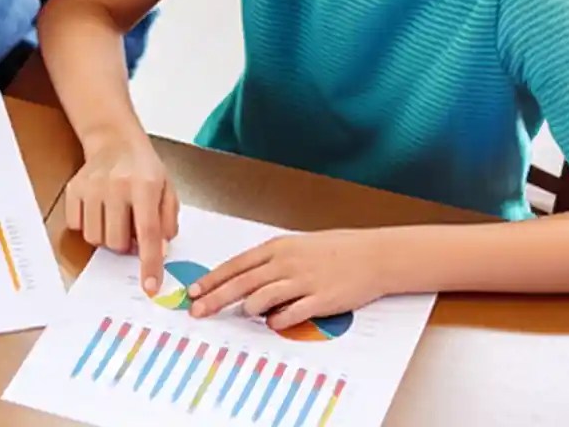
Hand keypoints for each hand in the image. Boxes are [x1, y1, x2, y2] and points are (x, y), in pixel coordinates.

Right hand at [65, 134, 178, 295]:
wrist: (114, 140)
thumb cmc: (144, 168)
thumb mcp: (167, 189)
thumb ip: (167, 221)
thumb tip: (161, 251)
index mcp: (145, 185)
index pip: (149, 233)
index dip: (150, 263)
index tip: (151, 287)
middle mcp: (116, 186)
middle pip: (116, 242)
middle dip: (125, 245)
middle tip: (131, 231)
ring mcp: (91, 187)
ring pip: (94, 238)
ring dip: (106, 237)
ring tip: (115, 219)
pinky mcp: (73, 189)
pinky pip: (76, 226)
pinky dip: (88, 226)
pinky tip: (99, 211)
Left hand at [186, 230, 393, 329]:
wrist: (374, 255)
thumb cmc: (336, 249)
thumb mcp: (297, 246)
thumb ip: (271, 262)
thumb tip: (245, 279)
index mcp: (277, 248)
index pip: (235, 265)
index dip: (212, 280)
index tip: (193, 291)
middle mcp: (286, 263)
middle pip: (241, 283)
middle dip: (215, 298)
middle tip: (197, 311)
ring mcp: (303, 281)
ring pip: (262, 297)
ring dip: (249, 309)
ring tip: (245, 314)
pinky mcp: (321, 299)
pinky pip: (291, 313)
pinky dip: (277, 320)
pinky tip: (274, 323)